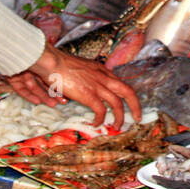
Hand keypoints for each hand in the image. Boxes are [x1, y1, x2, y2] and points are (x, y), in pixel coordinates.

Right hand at [18, 44, 142, 128]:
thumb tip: (82, 88)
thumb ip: (85, 76)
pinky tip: (97, 124)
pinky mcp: (88, 94)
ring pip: (118, 103)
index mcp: (101, 70)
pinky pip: (101, 110)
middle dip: (136, 106)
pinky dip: (101, 119)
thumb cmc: (59, 65)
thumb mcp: (79, 67)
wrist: (51, 62)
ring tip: (117, 126)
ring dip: (120, 117)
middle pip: (128, 91)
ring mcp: (97, 86)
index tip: (127, 104)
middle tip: (138, 117)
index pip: (119, 83)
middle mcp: (103, 77)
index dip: (125, 96)